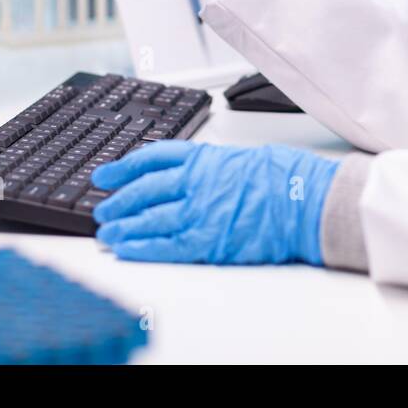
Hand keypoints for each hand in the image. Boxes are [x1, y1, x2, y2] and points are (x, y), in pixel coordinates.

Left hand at [91, 141, 338, 264]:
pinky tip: (126, 249)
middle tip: (102, 210)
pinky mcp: (207, 240)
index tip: (104, 174)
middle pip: (144, 190)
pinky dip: (142, 247)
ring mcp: (199, 211)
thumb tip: (191, 178)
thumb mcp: (242, 158)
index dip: (123, 166)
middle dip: (118, 201)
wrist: (305, 199)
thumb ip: (211, 168)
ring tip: (107, 233)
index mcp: (203, 158)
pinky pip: (166, 245)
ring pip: (149, 218)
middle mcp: (195, 182)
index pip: (152, 158)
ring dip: (123, 226)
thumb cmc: (284, 178)